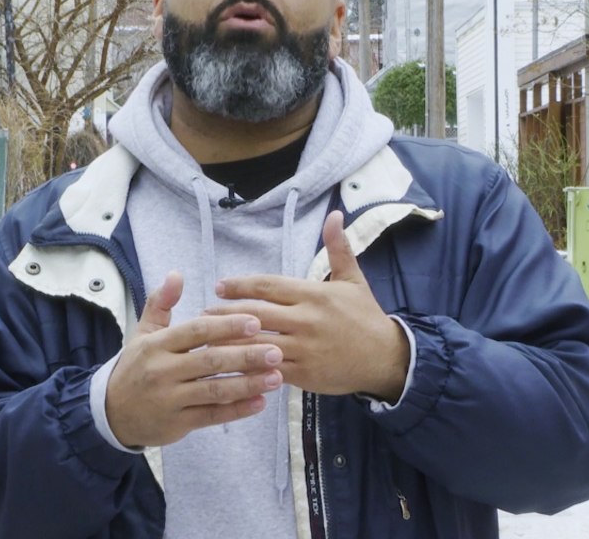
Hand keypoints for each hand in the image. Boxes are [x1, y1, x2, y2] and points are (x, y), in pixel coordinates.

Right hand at [104, 271, 285, 447]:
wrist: (111, 414)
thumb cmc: (135, 368)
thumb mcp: (143, 333)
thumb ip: (161, 303)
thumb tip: (176, 274)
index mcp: (157, 345)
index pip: (196, 331)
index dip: (227, 326)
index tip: (256, 321)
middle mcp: (163, 371)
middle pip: (210, 360)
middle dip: (246, 355)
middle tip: (277, 350)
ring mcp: (170, 399)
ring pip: (215, 389)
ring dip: (249, 383)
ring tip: (277, 377)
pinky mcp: (177, 423)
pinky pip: (212, 415)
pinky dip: (238, 409)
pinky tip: (261, 402)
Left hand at [207, 211, 410, 401]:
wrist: (386, 358)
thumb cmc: (365, 316)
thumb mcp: (353, 280)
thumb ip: (338, 248)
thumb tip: (335, 215)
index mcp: (314, 294)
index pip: (268, 286)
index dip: (241, 286)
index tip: (220, 286)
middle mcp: (306, 320)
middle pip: (256, 314)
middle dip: (226, 314)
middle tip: (203, 314)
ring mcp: (304, 348)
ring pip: (258, 343)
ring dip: (229, 341)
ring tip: (206, 340)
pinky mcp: (304, 373)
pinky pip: (269, 369)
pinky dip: (248, 367)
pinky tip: (230, 366)